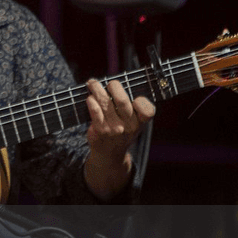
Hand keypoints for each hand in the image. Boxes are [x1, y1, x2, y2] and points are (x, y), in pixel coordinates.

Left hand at [83, 78, 155, 199]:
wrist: (110, 153)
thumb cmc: (122, 129)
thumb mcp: (134, 122)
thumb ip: (131, 105)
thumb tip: (114, 83)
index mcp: (141, 122)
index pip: (147, 110)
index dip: (141, 101)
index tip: (134, 97)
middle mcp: (129, 126)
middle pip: (122, 101)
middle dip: (114, 86)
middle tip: (110, 83)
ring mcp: (115, 129)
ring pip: (105, 103)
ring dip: (97, 89)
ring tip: (92, 83)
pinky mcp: (101, 131)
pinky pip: (95, 112)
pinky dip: (91, 102)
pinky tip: (89, 98)